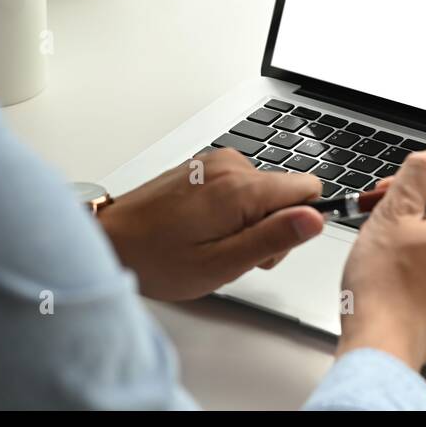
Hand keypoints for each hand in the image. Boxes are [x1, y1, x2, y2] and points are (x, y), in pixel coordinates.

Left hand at [99, 148, 324, 300]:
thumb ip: (273, 238)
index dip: (299, 223)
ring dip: (249, 222)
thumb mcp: (222, 263)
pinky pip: (240, 188)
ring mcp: (215, 163)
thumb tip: (315, 218)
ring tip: (213, 244)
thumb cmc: (155, 258)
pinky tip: (203, 231)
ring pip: (263, 192)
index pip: (308, 187)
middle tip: (235, 254)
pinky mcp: (204, 167)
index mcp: (240, 188)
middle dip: (271, 228)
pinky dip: (231, 212)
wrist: (110, 240)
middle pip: (286, 193)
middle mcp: (230, 166)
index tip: (272, 245)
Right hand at [337, 139, 425, 369]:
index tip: (394, 192)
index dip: (421, 180)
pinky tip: (392, 263)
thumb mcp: (394, 211)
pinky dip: (420, 254)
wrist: (381, 344)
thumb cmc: (385, 287)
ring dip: (415, 228)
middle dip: (415, 204)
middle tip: (380, 214)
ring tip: (382, 241)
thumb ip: (421, 172)